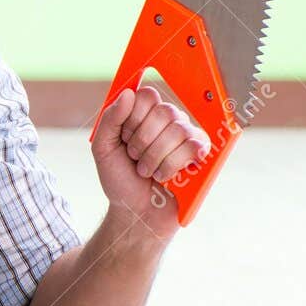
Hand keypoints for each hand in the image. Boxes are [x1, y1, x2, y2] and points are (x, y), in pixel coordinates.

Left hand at [91, 85, 210, 238]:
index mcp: (146, 114)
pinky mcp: (201, 154)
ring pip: (178, 130)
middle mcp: (169, 120)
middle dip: (143, 141)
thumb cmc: (120, 180)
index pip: (147, 96)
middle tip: (135, 158)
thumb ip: (110, 119)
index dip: (133, 119)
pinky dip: (172, 167)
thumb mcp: (103, 149)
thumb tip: (128, 93)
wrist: (134, 211)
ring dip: (155, 157)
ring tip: (147, 171)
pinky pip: (194, 147)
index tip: (125, 139)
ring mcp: (187, 136)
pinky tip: (165, 177)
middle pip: (165, 111)